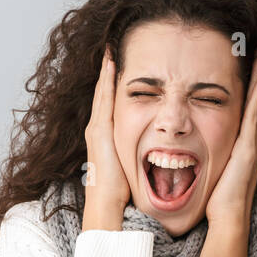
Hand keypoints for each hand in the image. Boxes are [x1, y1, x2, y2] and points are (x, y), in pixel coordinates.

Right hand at [83, 45, 129, 220]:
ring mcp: (96, 129)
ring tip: (111, 51)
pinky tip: (112, 64)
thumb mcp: (133, 171)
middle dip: (108, 74)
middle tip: (113, 51)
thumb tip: (160, 159)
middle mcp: (98, 130)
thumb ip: (140, 161)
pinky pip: (104, 99)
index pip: (110, 107)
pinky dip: (107, 81)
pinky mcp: (100, 131)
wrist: (108, 205)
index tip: (121, 69)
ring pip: (102, 93)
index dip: (114, 88)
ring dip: (107, 71)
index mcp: (106, 140)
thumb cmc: (121, 195)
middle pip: (103, 95)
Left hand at [205, 52, 256, 228]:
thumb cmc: (219, 199)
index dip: (249, 89)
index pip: (247, 110)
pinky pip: (254, 118)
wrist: (228, 217)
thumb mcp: (213, 171)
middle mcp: (253, 142)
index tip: (248, 67)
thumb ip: (210, 157)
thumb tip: (193, 149)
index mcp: (244, 146)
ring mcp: (254, 144)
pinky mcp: (250, 149)